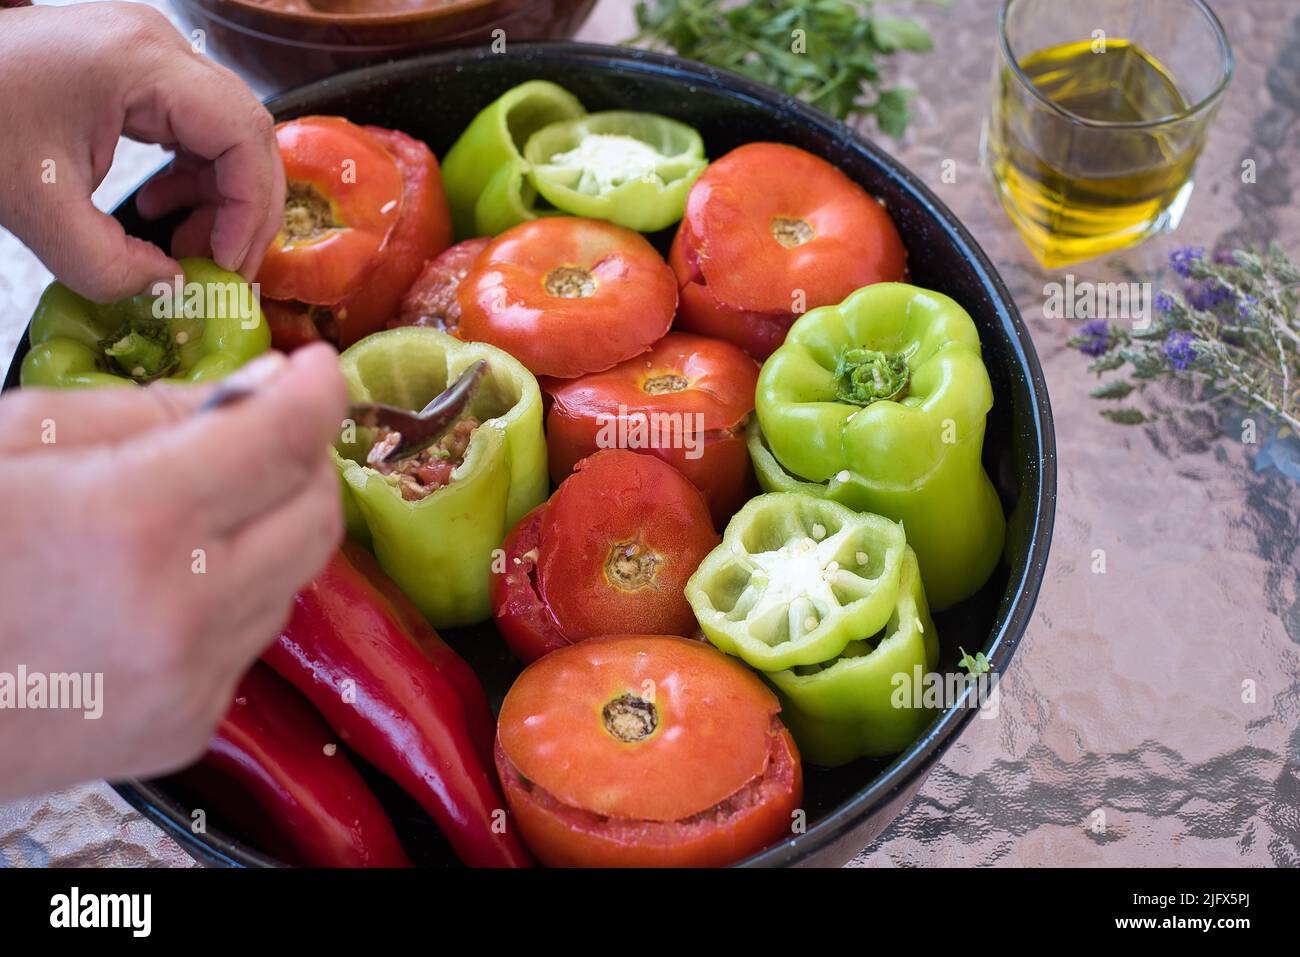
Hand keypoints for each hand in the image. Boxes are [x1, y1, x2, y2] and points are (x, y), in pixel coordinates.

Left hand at [0, 2, 283, 302]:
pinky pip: (199, 128)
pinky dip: (195, 177)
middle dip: (245, 210)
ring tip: (186, 242)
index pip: (242, 137)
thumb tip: (171, 286)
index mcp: (139, 64)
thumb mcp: (36, 208)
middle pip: (248, 134)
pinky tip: (160, 205)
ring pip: (230, 135)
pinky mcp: (142, 72)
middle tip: (221, 266)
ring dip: (222, 198)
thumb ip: (108, 266)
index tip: (225, 262)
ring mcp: (153, 54)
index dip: (248, 209)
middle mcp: (159, 46)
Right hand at [0, 345, 347, 798]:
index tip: (317, 368)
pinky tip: (161, 588)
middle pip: (316, 518)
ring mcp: (188, 684)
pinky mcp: (185, 729)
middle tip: (263, 435)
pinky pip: (248, 640)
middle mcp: (180, 613)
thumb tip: (265, 386)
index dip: (318, 393)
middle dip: (304, 463)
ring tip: (190, 516)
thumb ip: (147, 409)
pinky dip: (229, 599)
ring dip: (266, 533)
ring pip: (292, 581)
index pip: (284, 444)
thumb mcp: (14, 441)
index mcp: (131, 523)